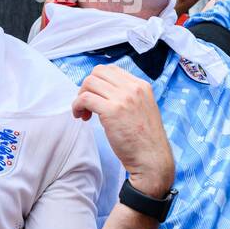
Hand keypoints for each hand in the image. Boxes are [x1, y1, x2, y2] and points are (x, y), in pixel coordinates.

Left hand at [71, 65, 174, 198]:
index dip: (98, 82)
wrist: (152, 159)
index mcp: (141, 86)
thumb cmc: (145, 140)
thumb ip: (128, 97)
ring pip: (89, 83)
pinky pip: (85, 98)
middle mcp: (133, 88)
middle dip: (88, 87)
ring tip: (85, 113)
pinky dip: (77, 106)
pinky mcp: (112, 111)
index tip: (97, 97)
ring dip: (81, 97)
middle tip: (88, 105)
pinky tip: (82, 117)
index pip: (111, 69)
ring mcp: (123, 98)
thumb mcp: (142, 109)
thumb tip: (103, 91)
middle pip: (98, 72)